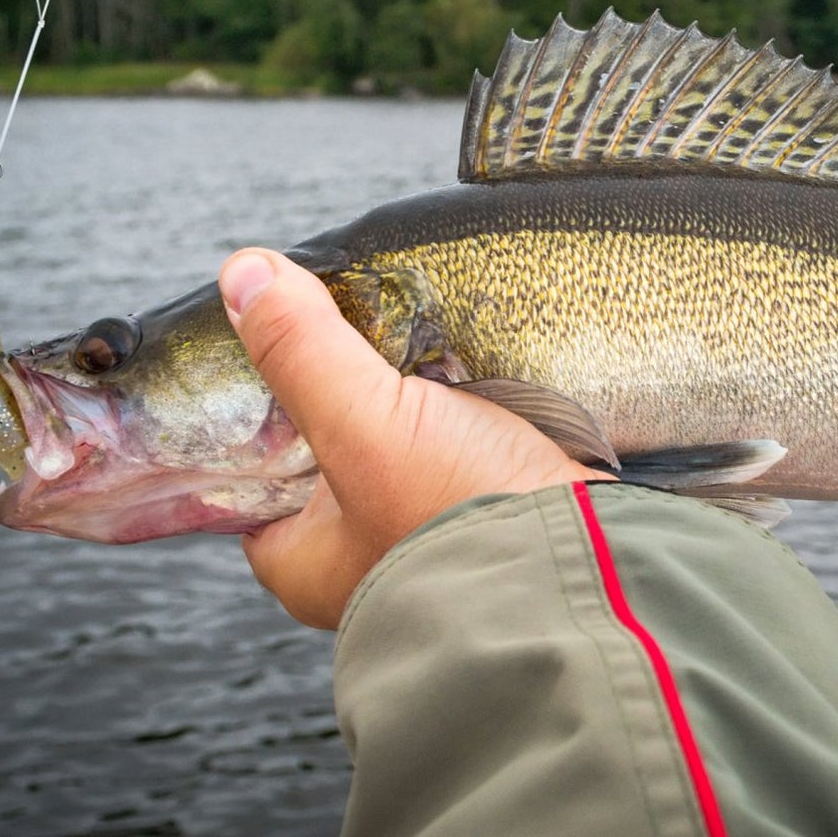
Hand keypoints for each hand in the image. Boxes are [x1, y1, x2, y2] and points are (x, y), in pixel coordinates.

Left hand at [220, 248, 611, 628]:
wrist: (595, 563)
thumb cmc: (462, 515)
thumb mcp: (368, 424)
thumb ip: (303, 352)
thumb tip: (243, 273)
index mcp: (306, 564)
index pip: (251, 484)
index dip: (259, 416)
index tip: (280, 354)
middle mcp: (362, 562)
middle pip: (330, 459)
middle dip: (349, 398)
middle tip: (361, 335)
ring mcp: (431, 543)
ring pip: (401, 454)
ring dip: (415, 404)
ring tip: (423, 344)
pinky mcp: (493, 518)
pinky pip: (462, 457)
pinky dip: (468, 418)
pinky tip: (480, 378)